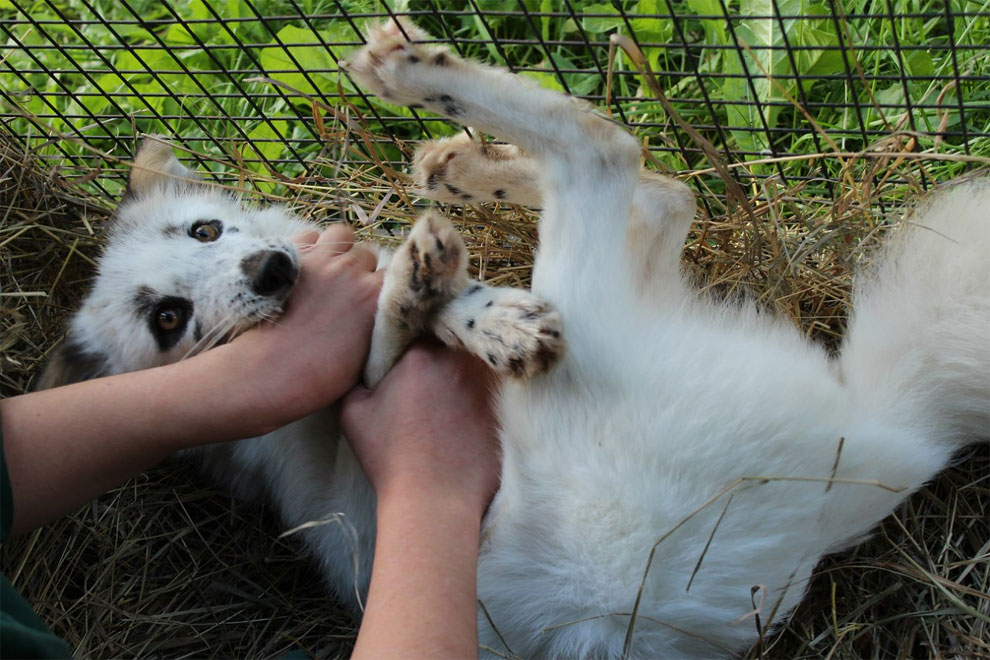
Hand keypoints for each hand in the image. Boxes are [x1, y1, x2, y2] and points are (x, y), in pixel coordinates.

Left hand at [235, 224, 383, 426]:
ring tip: (329, 270)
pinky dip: (312, 246)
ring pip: (342, 236)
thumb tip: (381, 318)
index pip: (393, 279)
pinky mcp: (290, 253)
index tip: (373, 305)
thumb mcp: (366, 358)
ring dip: (340, 250)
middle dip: (361, 271)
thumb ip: (379, 327)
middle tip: (346, 292)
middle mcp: (353, 269)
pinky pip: (311, 235)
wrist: (267, 371)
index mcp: (377, 295)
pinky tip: (306, 265)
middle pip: (368, 256)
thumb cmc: (317, 375)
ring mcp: (321, 258)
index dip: (382, 292)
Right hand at [341, 340, 500, 516]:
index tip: (411, 352)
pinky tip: (472, 410)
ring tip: (454, 388)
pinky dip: (486, 392)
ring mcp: (486, 383)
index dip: (415, 337)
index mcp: (420, 355)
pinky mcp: (505, 407)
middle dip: (443, 348)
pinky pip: (496, 387)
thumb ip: (358, 377)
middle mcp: (458, 361)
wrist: (433, 500)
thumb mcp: (353, 414)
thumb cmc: (389, 458)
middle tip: (433, 369)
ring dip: (467, 368)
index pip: (421, 326)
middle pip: (453, 339)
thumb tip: (368, 364)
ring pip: (477, 360)